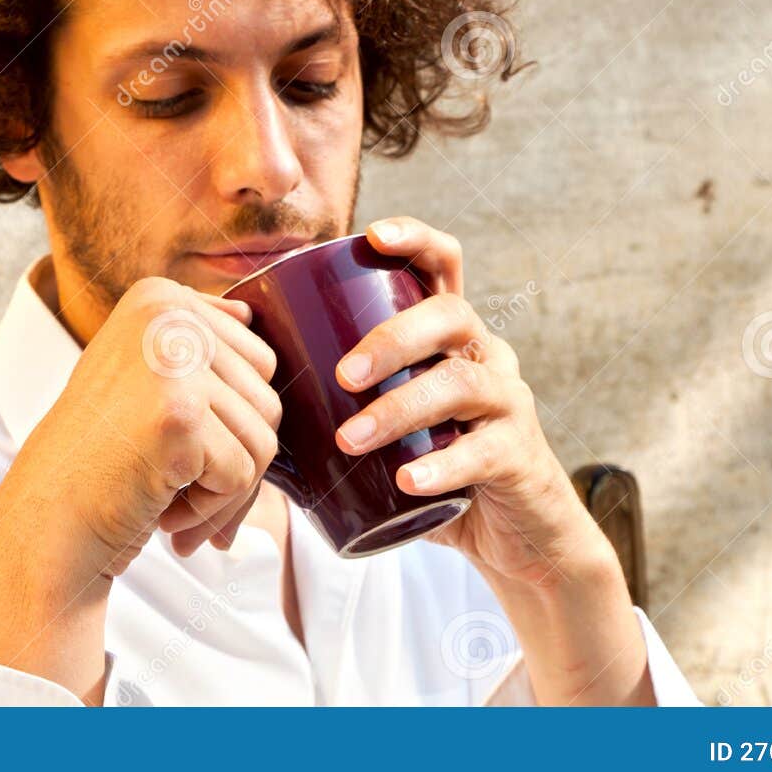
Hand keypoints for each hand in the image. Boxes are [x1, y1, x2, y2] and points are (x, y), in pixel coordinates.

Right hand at [0, 276, 280, 694]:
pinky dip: (211, 511)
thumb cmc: (99, 460)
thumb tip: (248, 313)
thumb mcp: (140, 377)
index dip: (229, 424)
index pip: (258, 362)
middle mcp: (167, 316)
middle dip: (234, 458)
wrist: (44, 524)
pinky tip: (164, 514)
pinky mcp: (180, 415)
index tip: (180, 446)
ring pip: (263, 439)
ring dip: (224, 491)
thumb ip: (194, 342)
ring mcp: (173, 362)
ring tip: (170, 499)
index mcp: (159, 299)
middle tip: (177, 485)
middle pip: (267, 399)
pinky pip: (242, 474)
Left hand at [333, 218, 610, 588]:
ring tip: (352, 439)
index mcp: (451, 338)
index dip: (415, 239)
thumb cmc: (435, 471)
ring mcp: (508, 404)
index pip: (444, 265)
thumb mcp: (392, 431)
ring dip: (400, 407)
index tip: (373, 235)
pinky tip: (408, 480)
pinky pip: (484, 452)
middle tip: (343, 375)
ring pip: (461, 384)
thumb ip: (335, 415)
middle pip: (451, 316)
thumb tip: (251, 412)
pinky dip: (442, 466)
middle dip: (392, 338)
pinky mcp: (520, 456)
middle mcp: (486, 357)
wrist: (514, 536)